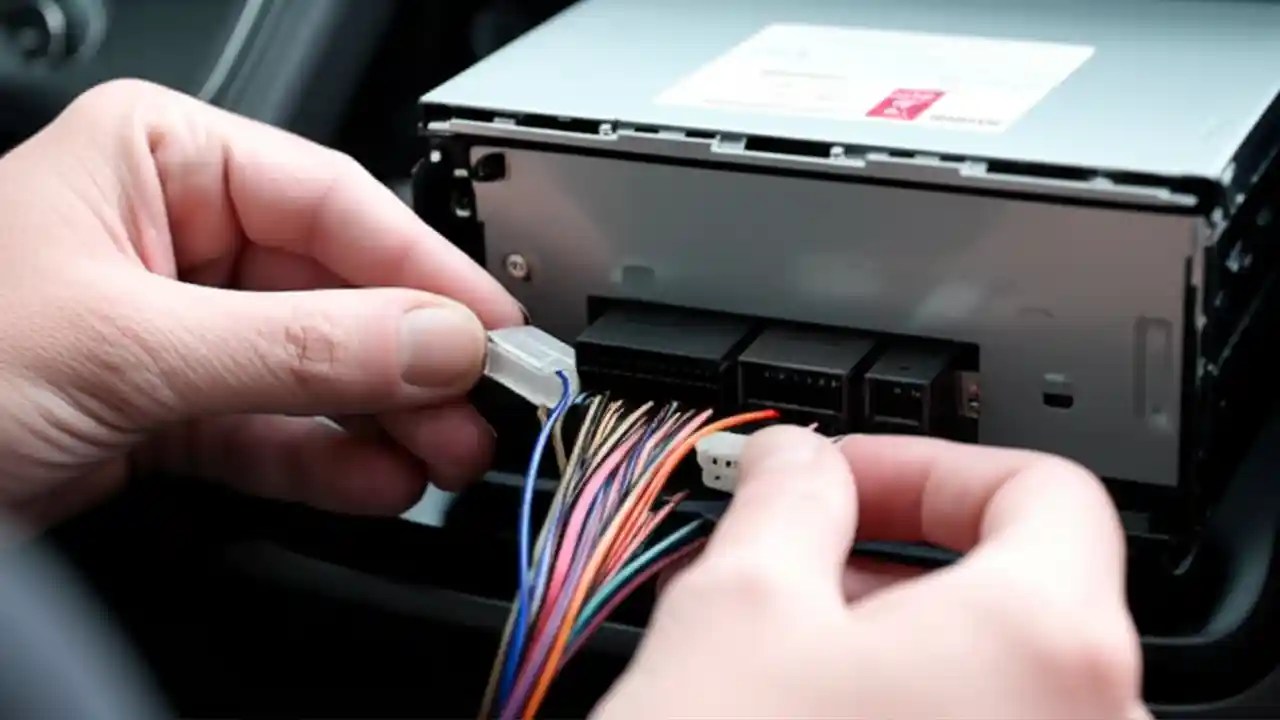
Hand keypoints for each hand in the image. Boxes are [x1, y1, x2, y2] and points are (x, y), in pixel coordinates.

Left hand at [0, 79, 521, 529]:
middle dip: (410, 358)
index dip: (424, 269)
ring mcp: (178, 327)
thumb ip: (297, 348)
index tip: (494, 329)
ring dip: (385, 416)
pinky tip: (379, 477)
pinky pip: (273, 426)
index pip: (331, 203)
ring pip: (314, 366)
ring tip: (446, 453)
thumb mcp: (127, 346)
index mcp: (155, 161)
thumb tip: (435, 340)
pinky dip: (328, 458)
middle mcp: (173, 233)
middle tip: (483, 408)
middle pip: (336, 290)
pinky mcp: (171, 407)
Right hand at [596, 427, 1148, 718]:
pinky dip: (880, 717)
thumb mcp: (735, 608)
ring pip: (971, 683)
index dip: (926, 468)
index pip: (1040, 493)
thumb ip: (786, 500)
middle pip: (1005, 593)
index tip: (840, 479)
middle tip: (774, 562)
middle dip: (875, 560)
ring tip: (756, 652)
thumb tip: (801, 468)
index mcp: (1047, 645)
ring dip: (866, 644)